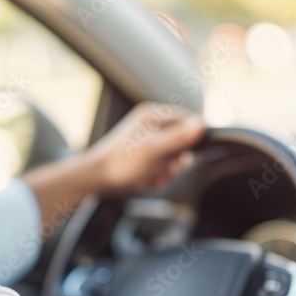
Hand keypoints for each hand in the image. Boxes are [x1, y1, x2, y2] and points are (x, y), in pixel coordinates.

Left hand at [85, 102, 204, 196]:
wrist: (95, 179)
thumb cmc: (120, 162)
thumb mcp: (153, 150)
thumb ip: (177, 138)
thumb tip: (200, 125)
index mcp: (152, 115)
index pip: (186, 121)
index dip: (190, 140)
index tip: (183, 155)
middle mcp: (151, 125)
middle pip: (181, 142)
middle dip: (174, 161)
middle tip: (163, 169)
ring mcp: (147, 141)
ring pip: (172, 157)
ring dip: (165, 171)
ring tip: (151, 176)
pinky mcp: (143, 156)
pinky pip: (161, 166)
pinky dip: (156, 176)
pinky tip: (146, 180)